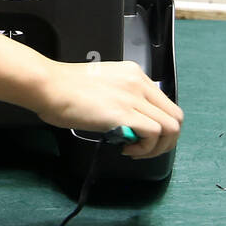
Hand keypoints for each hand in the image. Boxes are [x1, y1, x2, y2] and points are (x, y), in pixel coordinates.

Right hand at [34, 60, 182, 158]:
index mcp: (134, 74)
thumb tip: (128, 121)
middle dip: (165, 141)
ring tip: (135, 150)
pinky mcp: (124, 113)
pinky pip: (153, 133)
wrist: (49, 86)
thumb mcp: (103, 84)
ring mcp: (133, 97)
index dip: (160, 126)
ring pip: (170, 127)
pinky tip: (126, 149)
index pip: (166, 103)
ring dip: (157, 147)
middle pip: (176, 116)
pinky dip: (145, 148)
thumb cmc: (66, 88)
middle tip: (144, 149)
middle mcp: (139, 83)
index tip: (142, 136)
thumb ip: (121, 97)